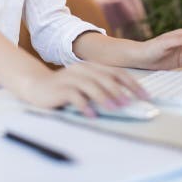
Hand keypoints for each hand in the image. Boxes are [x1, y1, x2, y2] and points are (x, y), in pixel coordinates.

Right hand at [17, 62, 148, 117]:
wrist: (36, 86)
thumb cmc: (65, 89)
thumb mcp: (85, 85)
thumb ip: (101, 88)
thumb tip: (126, 100)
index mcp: (92, 67)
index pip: (117, 72)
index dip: (133, 83)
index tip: (145, 96)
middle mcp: (83, 69)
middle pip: (106, 78)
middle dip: (121, 91)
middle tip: (131, 103)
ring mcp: (71, 78)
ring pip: (92, 86)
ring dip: (105, 97)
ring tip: (115, 108)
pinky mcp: (60, 89)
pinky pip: (74, 97)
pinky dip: (84, 105)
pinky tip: (92, 115)